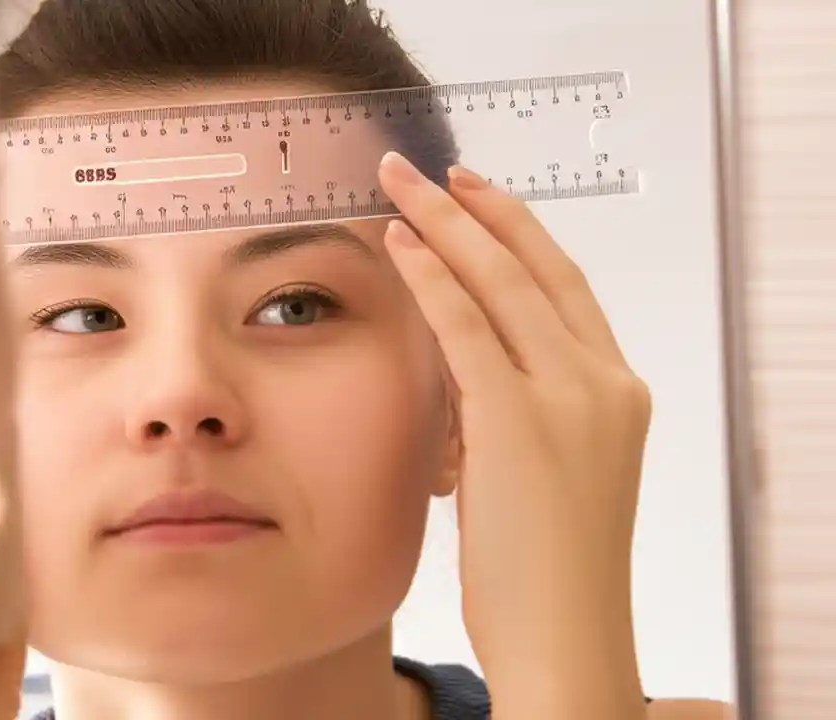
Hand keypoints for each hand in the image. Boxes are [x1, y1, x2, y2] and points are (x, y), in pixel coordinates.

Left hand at [378, 153, 649, 719]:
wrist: (567, 641)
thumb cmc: (545, 572)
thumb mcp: (541, 471)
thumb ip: (510, 409)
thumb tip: (458, 367)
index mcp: (618, 391)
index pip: (564, 286)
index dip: (516, 232)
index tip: (474, 196)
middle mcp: (605, 383)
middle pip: (535, 268)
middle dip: (475, 209)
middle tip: (424, 168)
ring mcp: (571, 401)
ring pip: (502, 285)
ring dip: (445, 226)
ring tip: (398, 187)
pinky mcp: (522, 425)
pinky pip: (468, 329)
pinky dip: (432, 279)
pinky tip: (400, 245)